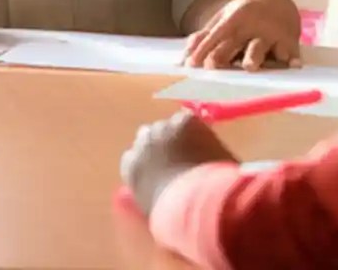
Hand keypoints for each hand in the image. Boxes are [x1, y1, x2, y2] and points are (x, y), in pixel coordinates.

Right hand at [119, 111, 236, 214]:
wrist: (194, 204)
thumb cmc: (172, 215)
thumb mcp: (151, 209)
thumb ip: (147, 195)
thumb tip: (152, 193)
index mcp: (131, 166)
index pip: (133, 157)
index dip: (148, 162)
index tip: (160, 169)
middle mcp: (142, 143)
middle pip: (147, 136)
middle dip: (160, 144)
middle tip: (179, 156)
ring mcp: (163, 130)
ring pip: (168, 126)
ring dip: (178, 135)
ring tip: (196, 149)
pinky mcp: (184, 122)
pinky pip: (188, 120)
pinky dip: (196, 129)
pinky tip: (206, 142)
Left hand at [183, 0, 301, 70]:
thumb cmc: (244, 14)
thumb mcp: (224, 18)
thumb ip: (206, 34)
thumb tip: (185, 52)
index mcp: (233, 20)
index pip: (215, 35)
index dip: (203, 49)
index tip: (191, 63)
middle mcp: (251, 27)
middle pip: (234, 42)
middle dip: (223, 53)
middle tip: (211, 65)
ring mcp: (270, 35)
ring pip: (261, 47)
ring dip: (255, 55)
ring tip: (249, 66)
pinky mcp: (289, 42)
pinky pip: (290, 53)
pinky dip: (292, 59)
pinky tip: (293, 65)